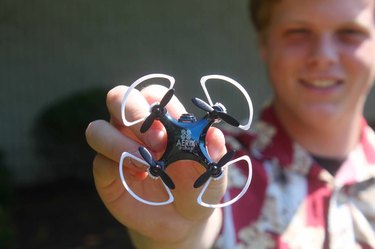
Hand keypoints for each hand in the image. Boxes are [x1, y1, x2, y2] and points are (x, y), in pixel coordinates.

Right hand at [85, 84, 226, 247]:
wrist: (183, 220)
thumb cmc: (197, 186)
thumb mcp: (211, 173)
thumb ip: (213, 154)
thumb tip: (215, 135)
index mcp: (161, 118)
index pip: (152, 94)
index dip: (159, 104)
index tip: (176, 126)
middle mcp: (133, 127)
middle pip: (117, 98)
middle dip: (133, 113)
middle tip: (159, 141)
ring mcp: (116, 148)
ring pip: (97, 129)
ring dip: (118, 142)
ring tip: (146, 163)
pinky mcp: (107, 173)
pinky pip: (100, 162)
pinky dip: (117, 166)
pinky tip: (140, 177)